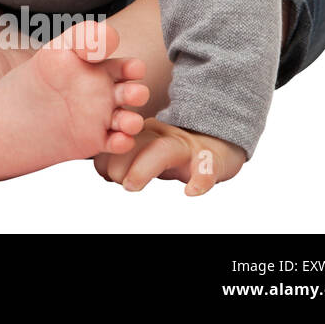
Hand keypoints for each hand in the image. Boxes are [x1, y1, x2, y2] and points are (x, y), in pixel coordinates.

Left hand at [92, 117, 245, 195]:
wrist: (220, 140)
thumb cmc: (175, 151)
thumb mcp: (149, 150)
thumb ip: (126, 158)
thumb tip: (104, 172)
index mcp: (145, 132)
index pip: (120, 140)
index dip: (107, 157)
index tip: (104, 174)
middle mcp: (164, 135)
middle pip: (137, 141)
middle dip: (120, 161)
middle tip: (115, 181)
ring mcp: (188, 146)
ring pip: (165, 150)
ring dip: (144, 168)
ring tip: (131, 186)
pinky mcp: (212, 158)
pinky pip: (207, 166)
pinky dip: (200, 179)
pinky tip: (191, 192)